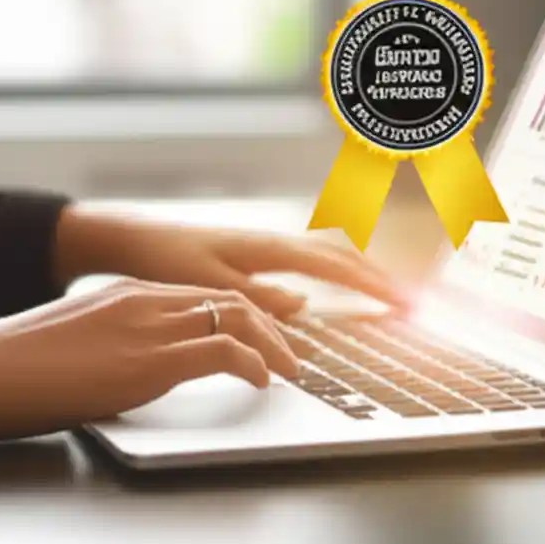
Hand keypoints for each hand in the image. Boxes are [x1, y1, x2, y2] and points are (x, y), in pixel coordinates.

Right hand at [0, 278, 299, 440]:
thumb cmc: (11, 367)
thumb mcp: (74, 344)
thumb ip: (109, 347)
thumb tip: (123, 372)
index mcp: (126, 294)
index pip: (201, 294)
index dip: (240, 313)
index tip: (259, 334)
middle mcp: (144, 300)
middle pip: (229, 298)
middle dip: (268, 326)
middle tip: (288, 354)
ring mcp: (148, 326)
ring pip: (236, 316)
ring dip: (272, 344)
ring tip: (288, 369)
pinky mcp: (149, 360)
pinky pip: (224, 351)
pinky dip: (254, 363)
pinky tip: (262, 381)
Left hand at [52, 204, 408, 317]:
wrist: (133, 238)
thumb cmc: (165, 259)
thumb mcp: (208, 285)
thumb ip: (255, 297)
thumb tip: (302, 304)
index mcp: (266, 247)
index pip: (332, 264)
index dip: (369, 284)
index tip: (399, 303)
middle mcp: (274, 242)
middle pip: (340, 255)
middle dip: (377, 277)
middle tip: (411, 303)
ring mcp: (268, 246)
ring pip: (328, 256)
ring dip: (361, 273)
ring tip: (391, 294)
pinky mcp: (259, 254)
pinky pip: (312, 261)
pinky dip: (338, 273)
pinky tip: (344, 286)